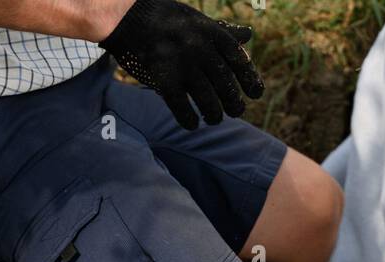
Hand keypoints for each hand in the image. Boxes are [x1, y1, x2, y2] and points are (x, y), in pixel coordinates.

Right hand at [100, 0, 264, 130]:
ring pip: (209, 104)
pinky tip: (192, 123)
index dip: (251, 82)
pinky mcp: (164, 80)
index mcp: (212, 34)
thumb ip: (223, 32)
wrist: (129, 14)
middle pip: (227, 88)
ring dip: (214, 116)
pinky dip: (190, 121)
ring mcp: (183, 65)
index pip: (241, 63)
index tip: (255, 95)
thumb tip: (248, 35)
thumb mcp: (199, 20)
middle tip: (235, 111)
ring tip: (213, 118)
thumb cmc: (168, 20)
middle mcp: (201, 49)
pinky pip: (184, 111)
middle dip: (235, 105)